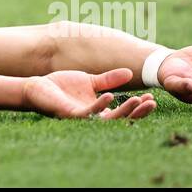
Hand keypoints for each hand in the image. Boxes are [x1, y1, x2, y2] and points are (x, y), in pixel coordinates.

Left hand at [24, 68, 156, 119]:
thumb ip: (109, 79)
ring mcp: (83, 117)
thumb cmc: (63, 86)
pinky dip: (99, 105)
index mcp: (100, 109)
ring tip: (137, 100)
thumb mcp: (90, 80)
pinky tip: (109, 96)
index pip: (124, 111)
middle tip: (152, 102)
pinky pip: (88, 113)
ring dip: (124, 111)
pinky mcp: (70, 114)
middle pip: (121, 118)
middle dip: (137, 112)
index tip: (152, 97)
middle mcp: (94, 116)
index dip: (138, 107)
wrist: (39, 87)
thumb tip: (130, 72)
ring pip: (107, 119)